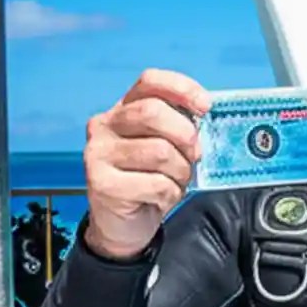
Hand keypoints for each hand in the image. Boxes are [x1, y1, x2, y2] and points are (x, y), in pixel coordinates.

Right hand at [83, 69, 209, 259]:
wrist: (123, 224)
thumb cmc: (149, 179)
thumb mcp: (167, 147)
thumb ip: (180, 127)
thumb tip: (208, 117)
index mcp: (122, 109)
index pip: (150, 81)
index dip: (182, 88)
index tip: (206, 107)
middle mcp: (104, 126)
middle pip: (153, 113)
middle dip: (186, 135)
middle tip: (195, 155)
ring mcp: (98, 154)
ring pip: (160, 151)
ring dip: (181, 171)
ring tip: (175, 181)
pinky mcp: (102, 183)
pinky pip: (156, 183)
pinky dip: (170, 193)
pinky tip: (161, 197)